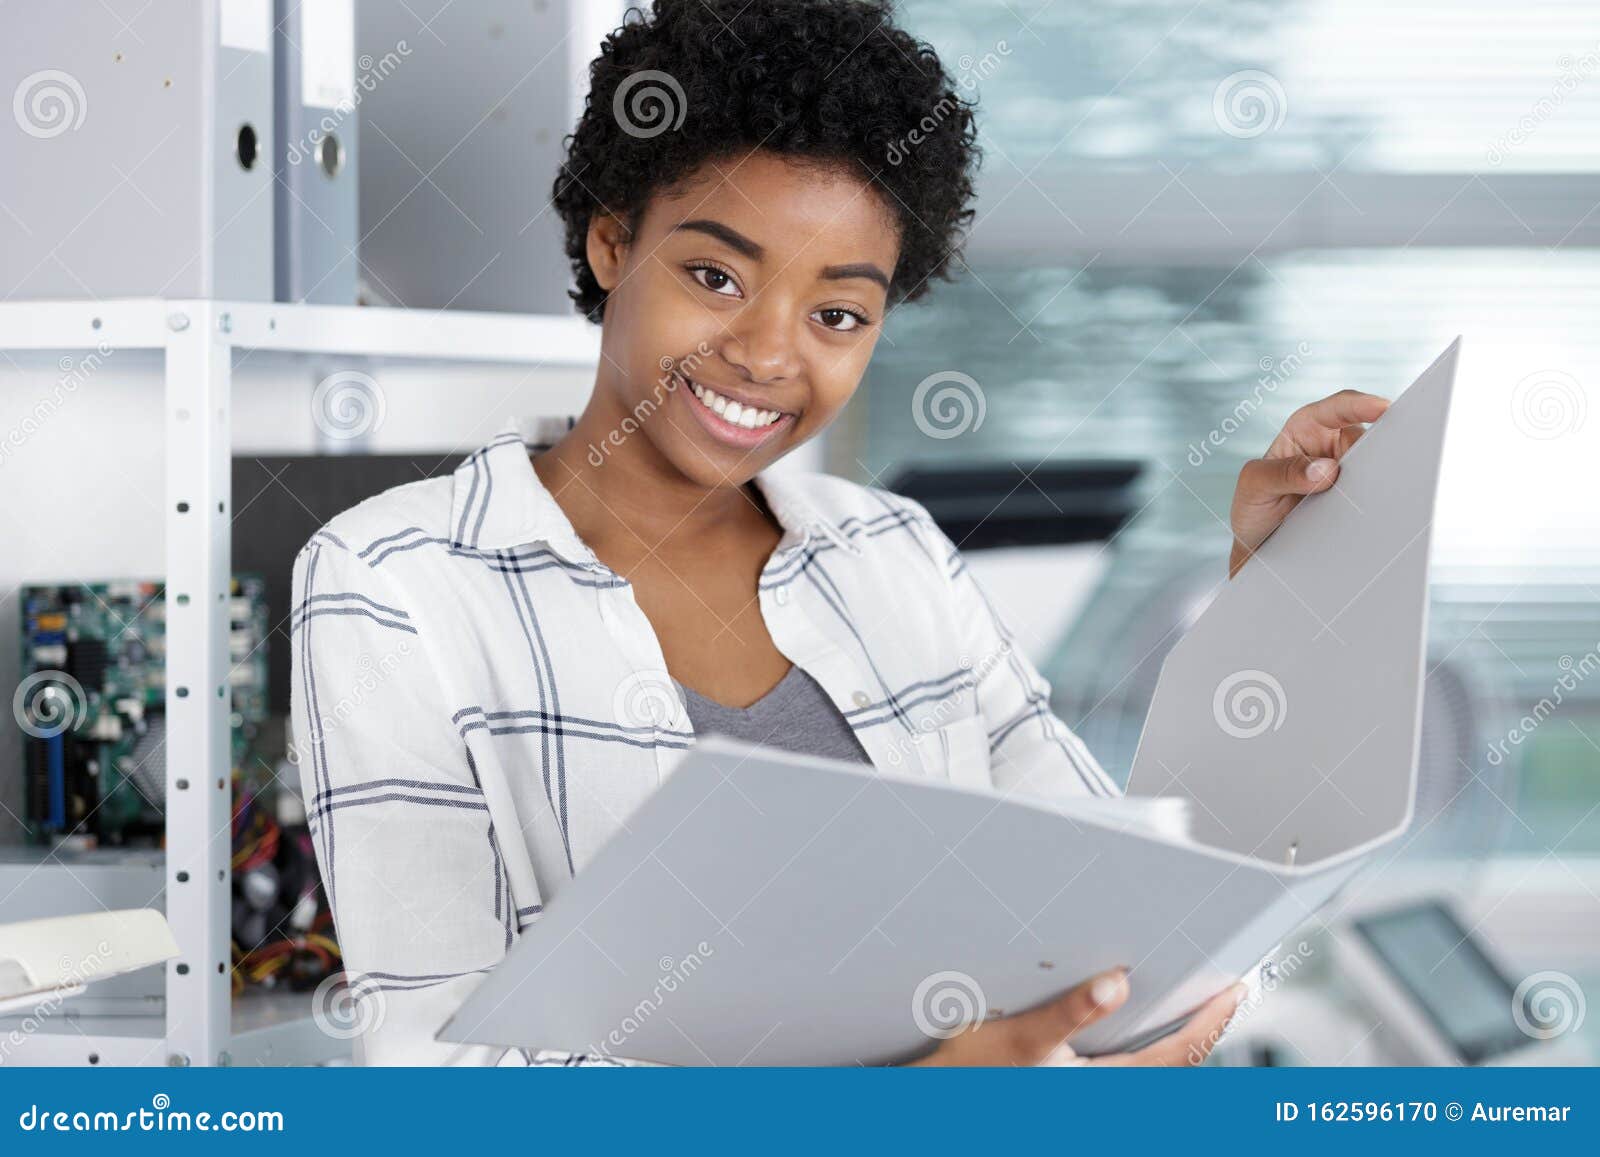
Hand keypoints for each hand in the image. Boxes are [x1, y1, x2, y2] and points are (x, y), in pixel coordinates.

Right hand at [905, 967, 1245, 1066]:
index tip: (1233, 988)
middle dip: (1197, 1026)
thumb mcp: (1018, 1038)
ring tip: (1183, 1000)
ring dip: (1169, 1035)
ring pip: (1149, 1066)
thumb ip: (1068, 1012)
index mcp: (1106, 1089)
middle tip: (1220, 989)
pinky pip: (1126, 1067)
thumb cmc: (969, 1079)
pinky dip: (1140, 1042)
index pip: (1177, 1054)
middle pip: (1170, 1062)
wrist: (934, 1101)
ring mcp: (1091, 1096)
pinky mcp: (1074, 1090)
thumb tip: (1116, 982)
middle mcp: (1106, 1096)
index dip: (1211, 1020)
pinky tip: (1129, 1018)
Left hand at [1228, 389, 1390, 577]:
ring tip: (1380, 493)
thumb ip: (1283, 474)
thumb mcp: (1254, 487)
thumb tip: (1327, 469)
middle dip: (1383, 445)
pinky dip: (1382, 499)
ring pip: (1379, 466)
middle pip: (1369, 437)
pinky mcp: (1358, 498)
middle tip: (1390, 462)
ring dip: (1384, 477)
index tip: (1381, 407)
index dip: (1360, 404)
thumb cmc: (1253, 507)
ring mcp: (1349, 473)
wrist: (1261, 545)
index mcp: (1306, 428)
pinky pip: (1377, 494)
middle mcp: (1333, 446)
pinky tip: (1382, 511)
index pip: (1337, 409)